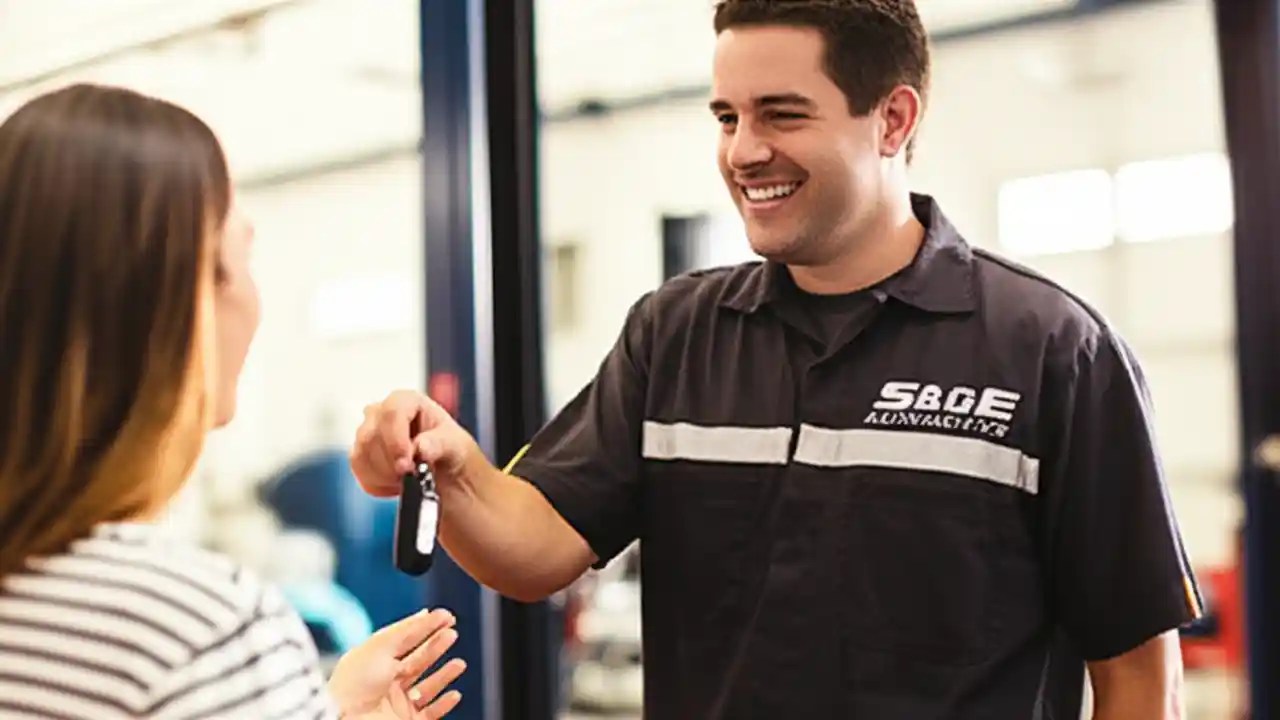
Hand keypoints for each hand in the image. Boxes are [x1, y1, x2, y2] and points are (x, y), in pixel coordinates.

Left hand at [328, 608, 466, 718]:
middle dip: (436, 646)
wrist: (346, 719)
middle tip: (453, 633)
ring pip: (428, 686)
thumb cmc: (355, 684)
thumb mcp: (380, 646)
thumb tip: (426, 614)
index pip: (406, 640)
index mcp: (376, 662)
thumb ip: (406, 630)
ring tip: (459, 664)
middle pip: (418, 661)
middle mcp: (387, 682)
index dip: (426, 627)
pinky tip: (454, 693)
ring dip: (445, 674)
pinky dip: (444, 704)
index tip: (445, 616)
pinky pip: (431, 712)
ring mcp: (397, 703)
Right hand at [350, 390, 485, 497]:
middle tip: (413, 475)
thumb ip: (440, 444)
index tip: (407, 464)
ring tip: (409, 478)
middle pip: (371, 434)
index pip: (391, 412)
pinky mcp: (362, 455)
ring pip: (361, 454)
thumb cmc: (454, 456)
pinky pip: (359, 470)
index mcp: (410, 402)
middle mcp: (384, 413)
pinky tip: (398, 484)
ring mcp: (370, 433)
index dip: (396, 440)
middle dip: (392, 463)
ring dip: (386, 475)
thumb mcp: (459, 448)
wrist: (448, 479)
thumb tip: (420, 446)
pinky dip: (378, 484)